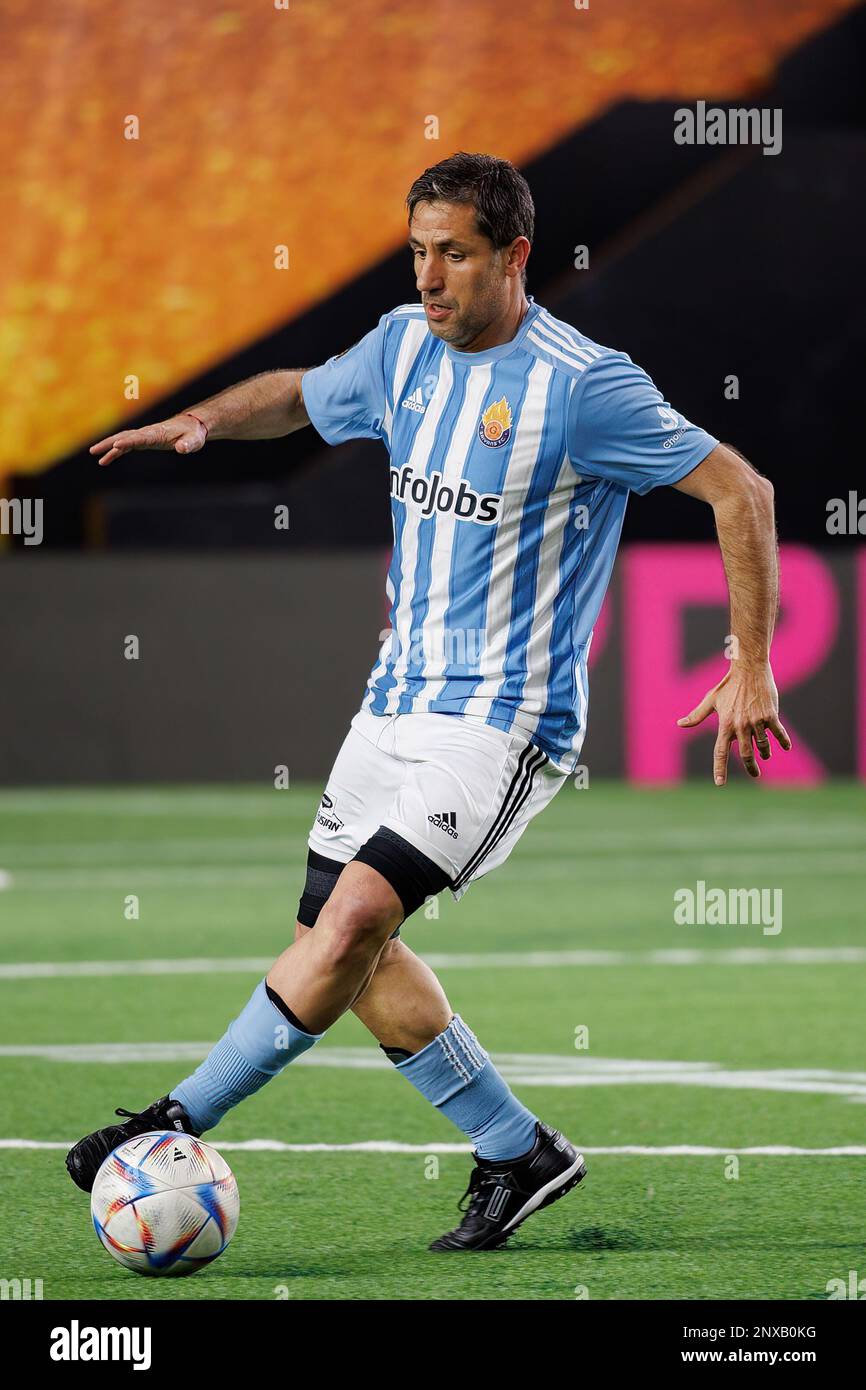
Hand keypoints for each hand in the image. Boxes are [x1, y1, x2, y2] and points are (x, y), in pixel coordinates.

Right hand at [89, 413, 207, 465]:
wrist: (192, 426)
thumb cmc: (193, 434)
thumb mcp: (194, 440)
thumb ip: (188, 444)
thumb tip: (182, 448)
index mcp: (157, 433)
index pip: (139, 437)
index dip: (128, 441)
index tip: (116, 446)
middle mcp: (147, 433)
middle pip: (124, 436)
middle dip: (109, 443)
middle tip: (94, 450)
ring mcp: (144, 436)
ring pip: (122, 440)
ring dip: (108, 448)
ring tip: (96, 458)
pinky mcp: (144, 440)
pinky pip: (127, 445)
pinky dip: (116, 451)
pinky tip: (106, 460)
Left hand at [677, 662, 791, 784]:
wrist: (749, 669)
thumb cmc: (728, 685)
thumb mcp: (711, 700)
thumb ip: (697, 715)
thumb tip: (679, 724)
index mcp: (725, 724)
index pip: (720, 752)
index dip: (719, 768)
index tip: (719, 783)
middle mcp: (740, 725)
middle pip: (745, 754)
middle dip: (751, 767)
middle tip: (755, 774)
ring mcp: (756, 721)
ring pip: (763, 746)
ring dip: (765, 753)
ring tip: (765, 755)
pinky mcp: (770, 715)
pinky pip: (778, 733)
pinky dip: (782, 741)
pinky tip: (786, 747)